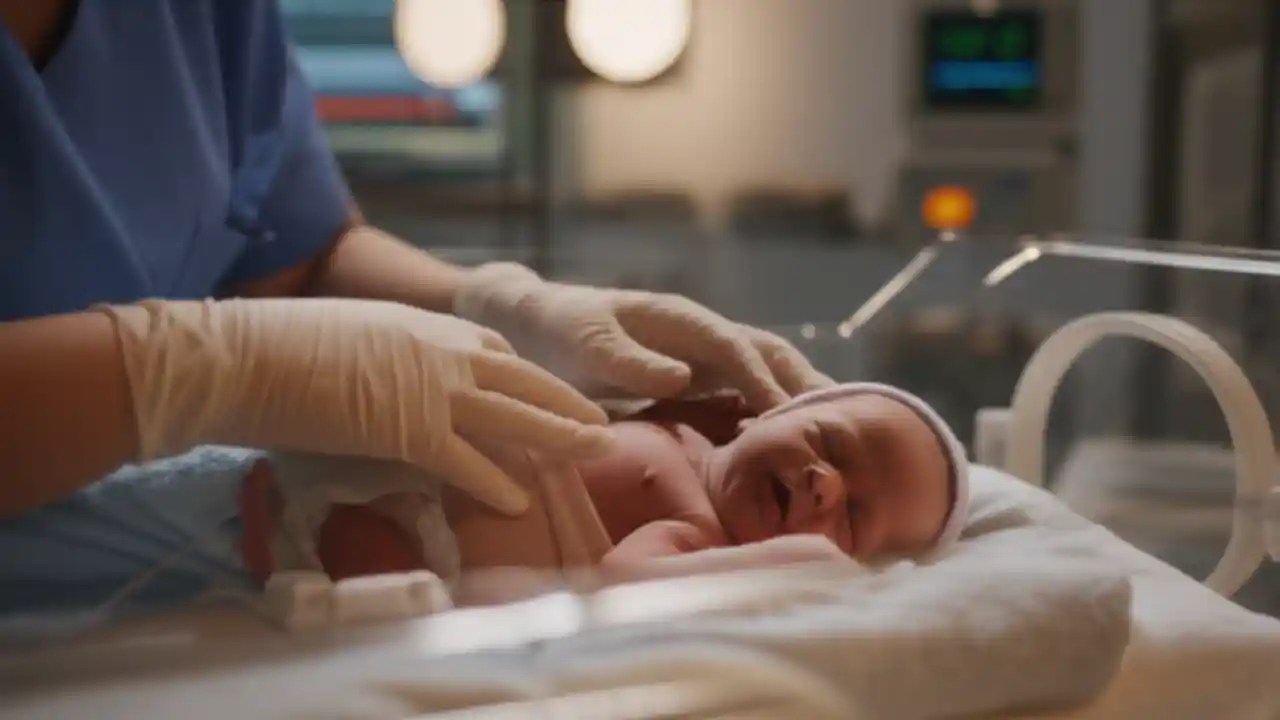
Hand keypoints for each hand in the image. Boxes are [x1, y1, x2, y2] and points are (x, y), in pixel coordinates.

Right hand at [99, 298, 612, 514]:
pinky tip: (521, 501)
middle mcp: (439, 350)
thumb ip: (384, 355)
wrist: (241, 354)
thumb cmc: (275, 346)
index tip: (552, 392)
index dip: (528, 375)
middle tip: (603, 422)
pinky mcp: (409, 427)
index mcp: (422, 324)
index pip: (493, 349)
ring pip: (514, 413)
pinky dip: (497, 481)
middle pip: (521, 376)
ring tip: (598, 452)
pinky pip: (467, 459)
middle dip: (566, 401)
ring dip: (560, 435)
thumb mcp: (347, 335)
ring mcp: (429, 387)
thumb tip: (384, 378)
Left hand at [454, 264, 833, 411]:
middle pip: (768, 352)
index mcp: (680, 319)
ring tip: (841, 430)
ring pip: (766, 370)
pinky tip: (792, 441)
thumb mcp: (586, 345)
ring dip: (799, 394)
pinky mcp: (697, 377)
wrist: (536, 327)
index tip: (790, 414)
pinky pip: (745, 392)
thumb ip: (630, 361)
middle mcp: (700, 334)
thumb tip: (681, 376)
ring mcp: (702, 354)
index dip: (764, 379)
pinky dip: (773, 411)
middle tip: (847, 421)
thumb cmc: (560, 333)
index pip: (736, 347)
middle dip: (805, 381)